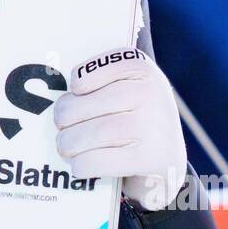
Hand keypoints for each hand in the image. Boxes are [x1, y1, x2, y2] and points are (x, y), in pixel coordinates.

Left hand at [53, 47, 187, 210]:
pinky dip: (83, 164)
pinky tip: (80, 165)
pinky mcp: (150, 160)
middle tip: (61, 125)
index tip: (76, 88)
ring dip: (70, 143)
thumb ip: (102, 86)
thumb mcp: (129, 94)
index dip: (86, 74)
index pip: (113, 63)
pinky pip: (100, 160)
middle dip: (66, 115)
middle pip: (94, 101)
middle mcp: (155, 96)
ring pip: (95, 132)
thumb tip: (59, 100)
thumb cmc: (135, 122)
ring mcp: (155, 128)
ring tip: (66, 146)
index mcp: (146, 73)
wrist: (168, 164)